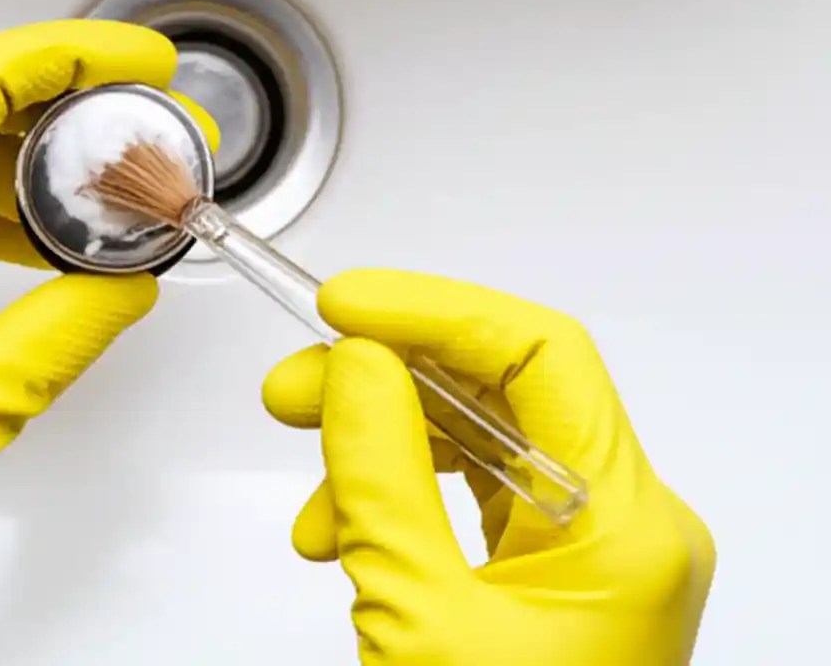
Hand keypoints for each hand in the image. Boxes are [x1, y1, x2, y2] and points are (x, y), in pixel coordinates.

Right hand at [262, 269, 715, 664]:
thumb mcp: (418, 615)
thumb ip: (381, 478)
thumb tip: (355, 369)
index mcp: (626, 529)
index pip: (541, 355)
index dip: (434, 311)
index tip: (344, 306)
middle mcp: (621, 529)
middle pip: (503, 394)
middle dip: (384, 379)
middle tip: (294, 381)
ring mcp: (586, 556)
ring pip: (476, 445)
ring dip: (377, 446)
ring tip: (306, 480)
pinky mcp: (545, 579)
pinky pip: (466, 500)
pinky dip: (392, 498)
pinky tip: (338, 532)